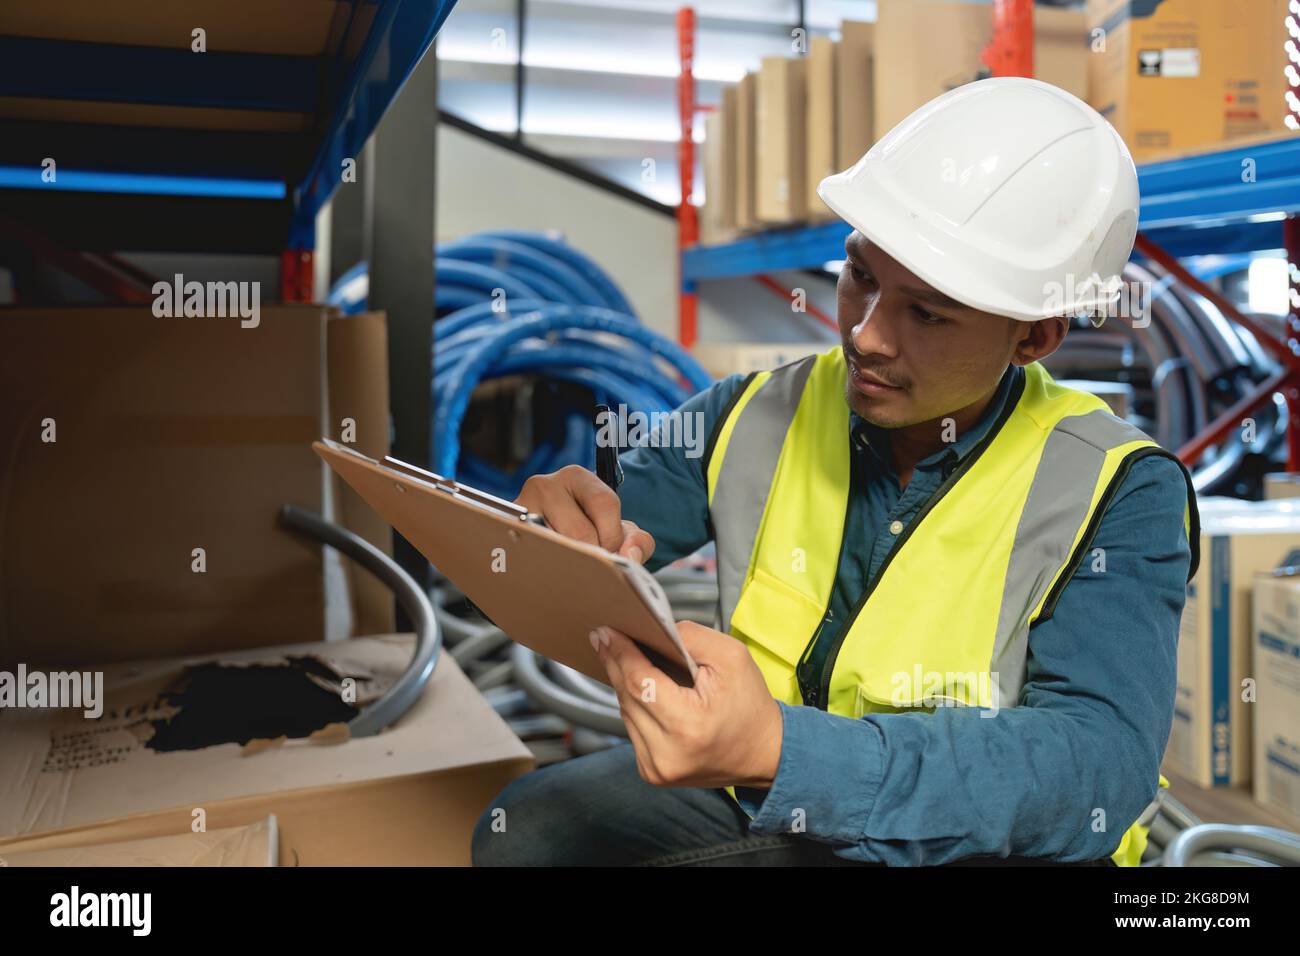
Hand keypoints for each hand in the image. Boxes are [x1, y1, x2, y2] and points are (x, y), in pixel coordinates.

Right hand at [517, 464, 653, 563]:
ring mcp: (520, 508)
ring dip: (568, 566)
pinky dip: (545, 570)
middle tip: (592, 568)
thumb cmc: (588, 533)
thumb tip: (631, 556)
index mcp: (576, 477)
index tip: (611, 552)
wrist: (549, 541)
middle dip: (592, 556)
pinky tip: (551, 572)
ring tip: (572, 570)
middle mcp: (544, 485)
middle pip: (579, 531)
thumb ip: (637, 542)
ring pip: (554, 547)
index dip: (613, 536)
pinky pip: (531, 557)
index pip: (605, 503)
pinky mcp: (505, 533)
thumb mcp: (616, 532)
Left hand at [590, 621, 782, 788]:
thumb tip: (652, 631)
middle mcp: (666, 753)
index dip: (620, 653)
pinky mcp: (652, 772)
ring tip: (630, 660)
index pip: (639, 682)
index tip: (606, 632)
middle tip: (606, 637)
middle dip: (617, 663)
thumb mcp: (731, 657)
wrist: (765, 753)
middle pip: (626, 696)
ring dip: (626, 685)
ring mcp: (656, 768)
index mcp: (687, 725)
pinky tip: (645, 691)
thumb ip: (690, 637)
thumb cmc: (750, 705)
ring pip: (625, 712)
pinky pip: (632, 728)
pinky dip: (636, 707)